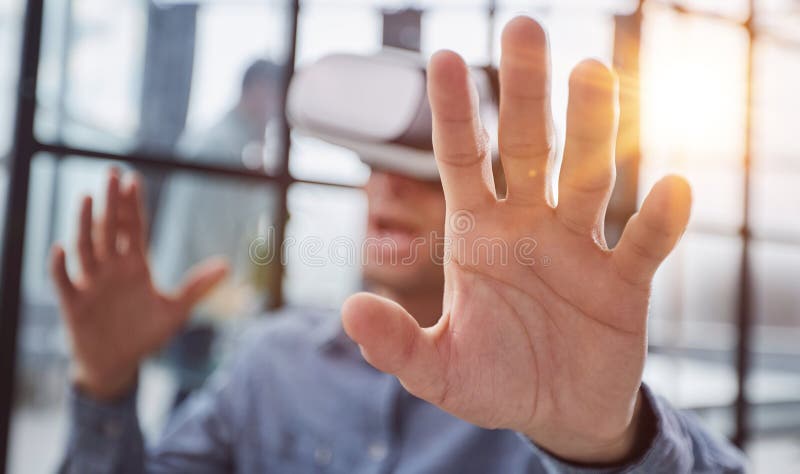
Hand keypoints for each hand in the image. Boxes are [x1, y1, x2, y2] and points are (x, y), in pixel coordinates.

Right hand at [50, 169, 228, 400]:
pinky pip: (64, 281)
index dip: (133, 204)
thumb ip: (197, 288)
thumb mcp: (175, 311)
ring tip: (86, 197)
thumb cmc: (144, 335)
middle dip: (110, 201)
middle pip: (109, 228)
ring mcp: (91, 284)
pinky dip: (62, 265)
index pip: (133, 228)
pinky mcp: (74, 304)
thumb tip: (226, 266)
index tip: (133, 178)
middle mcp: (111, 269)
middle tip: (110, 172)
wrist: (116, 365)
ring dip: (85, 223)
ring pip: (86, 247)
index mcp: (135, 266)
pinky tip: (62, 246)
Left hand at [341, 17, 690, 463]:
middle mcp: (528, 225)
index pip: (461, 160)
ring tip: (592, 72)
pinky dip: (659, 220)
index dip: (454, 113)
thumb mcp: (438, 370)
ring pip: (588, 177)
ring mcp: (579, 247)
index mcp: (476, 234)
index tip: (444, 58)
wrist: (559, 413)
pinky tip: (670, 187)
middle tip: (523, 28)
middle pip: (527, 147)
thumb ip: (396, 344)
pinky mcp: (625, 282)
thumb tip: (350, 310)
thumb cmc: (495, 380)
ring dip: (593, 129)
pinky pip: (644, 244)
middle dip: (525, 91)